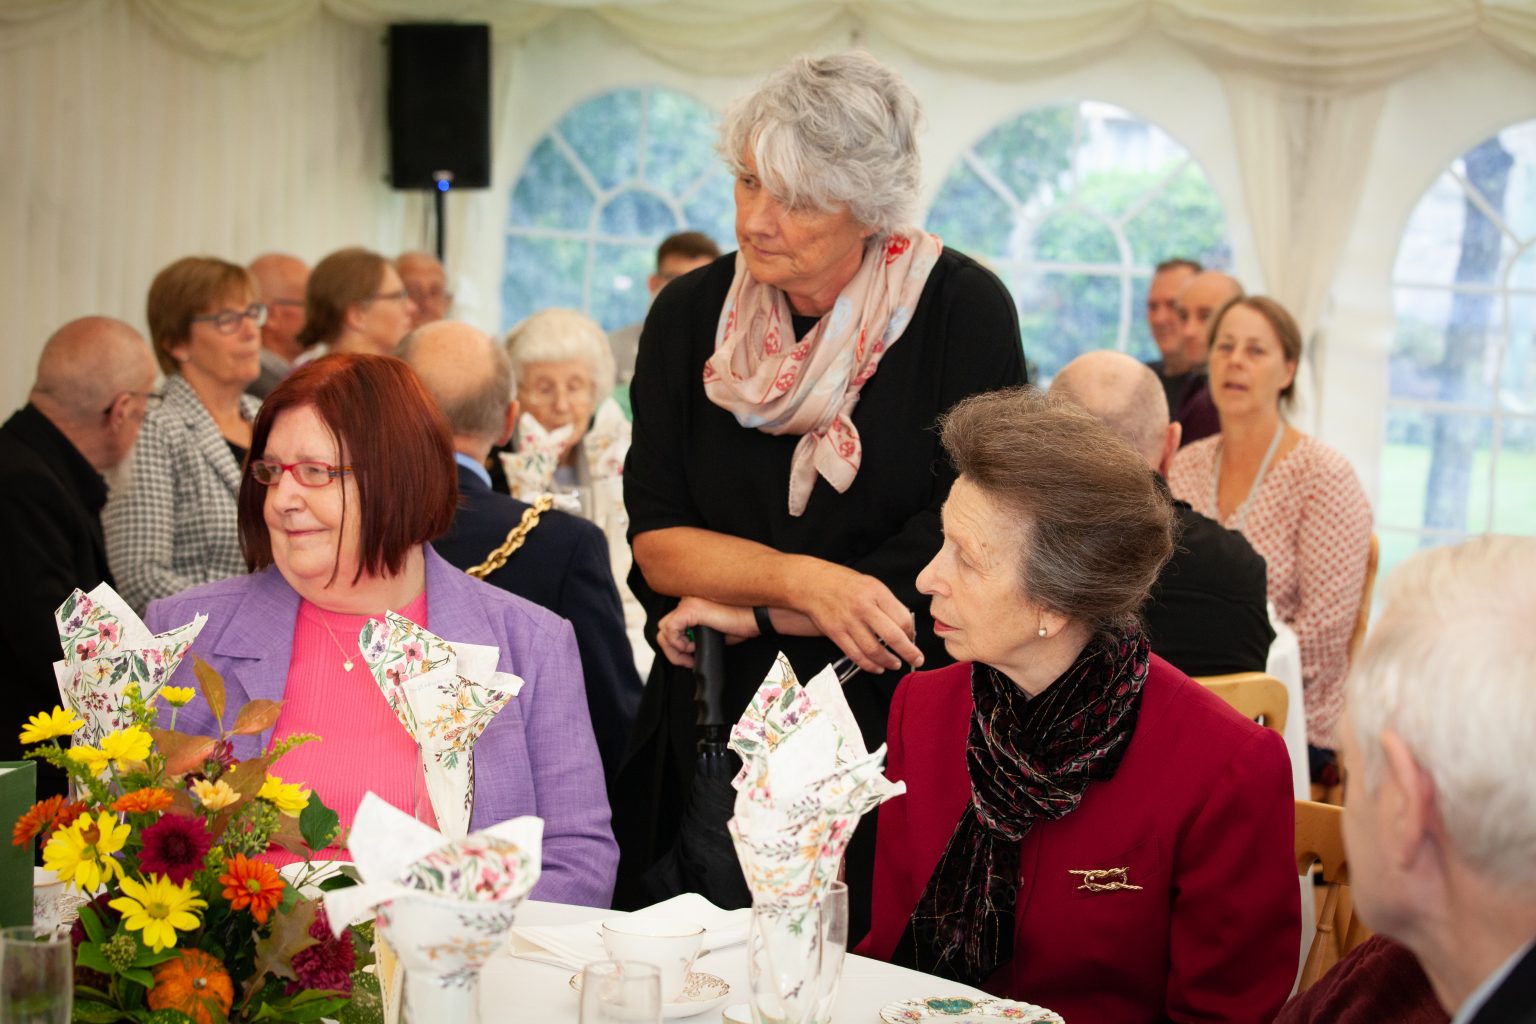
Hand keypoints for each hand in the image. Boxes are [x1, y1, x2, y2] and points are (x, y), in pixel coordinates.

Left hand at [657, 597, 754, 668]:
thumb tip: (685, 651)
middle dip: (673, 650)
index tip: (689, 658)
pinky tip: (693, 646)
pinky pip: (670, 629)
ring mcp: (687, 603)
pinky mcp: (690, 609)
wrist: (755, 617)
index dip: (676, 646)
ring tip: (692, 653)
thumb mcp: (713, 633)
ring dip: (675, 648)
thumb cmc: (741, 623)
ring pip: (663, 630)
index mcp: (692, 606)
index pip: (670, 626)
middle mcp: (687, 601)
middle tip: (687, 661)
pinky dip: (678, 643)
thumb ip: (696, 637)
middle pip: (663, 629)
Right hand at [796, 562, 923, 673]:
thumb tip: (906, 627)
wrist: (812, 583)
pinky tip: (877, 668)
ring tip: (895, 665)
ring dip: (888, 662)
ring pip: (874, 650)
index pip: (902, 618)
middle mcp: (863, 607)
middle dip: (908, 652)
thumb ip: (888, 604)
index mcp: (876, 592)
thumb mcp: (871, 584)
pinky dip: (869, 665)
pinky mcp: (835, 634)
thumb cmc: (846, 584)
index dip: (911, 632)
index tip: (912, 638)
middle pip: (892, 636)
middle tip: (917, 660)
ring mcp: (848, 622)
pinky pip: (856, 655)